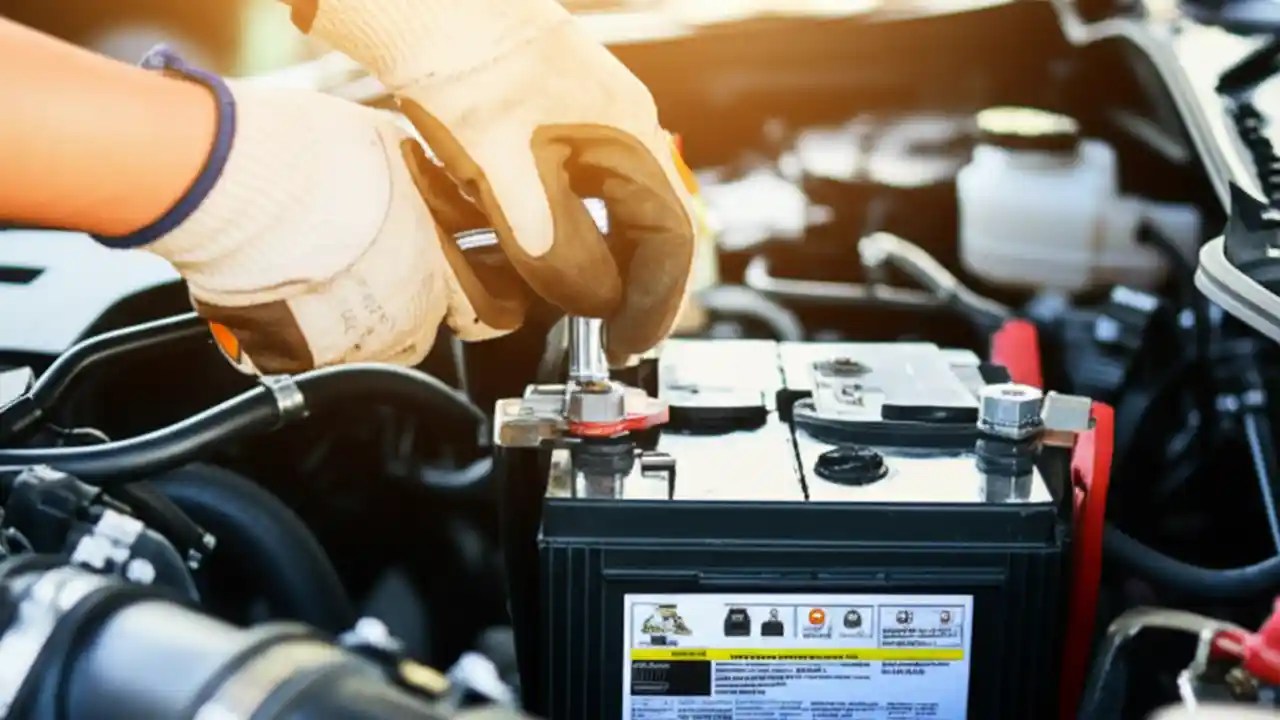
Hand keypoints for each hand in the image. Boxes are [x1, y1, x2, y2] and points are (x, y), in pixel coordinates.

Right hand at [97, 49, 494, 373]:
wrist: (225, 180)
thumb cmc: (305, 156)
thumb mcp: (395, 150)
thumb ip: (425, 187)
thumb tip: (431, 188)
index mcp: (437, 271)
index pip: (484, 314)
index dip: (479, 303)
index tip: (478, 301)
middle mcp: (401, 318)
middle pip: (420, 329)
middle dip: (407, 303)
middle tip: (372, 262)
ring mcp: (346, 344)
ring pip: (368, 344)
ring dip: (355, 317)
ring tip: (321, 267)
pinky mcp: (288, 359)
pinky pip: (309, 352)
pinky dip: (302, 326)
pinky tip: (285, 283)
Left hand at [294, 0, 697, 361]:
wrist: (429, 7)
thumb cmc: (465, 69)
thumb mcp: (507, 175)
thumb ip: (556, 248)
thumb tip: (595, 301)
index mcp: (629, 139)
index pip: (671, 238)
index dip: (654, 301)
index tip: (626, 343)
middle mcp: (625, 130)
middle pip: (651, 228)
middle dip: (631, 287)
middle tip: (606, 335)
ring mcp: (597, 124)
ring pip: (618, 213)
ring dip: (602, 261)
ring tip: (576, 300)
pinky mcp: (564, 122)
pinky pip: (588, 192)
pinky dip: (574, 232)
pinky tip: (543, 248)